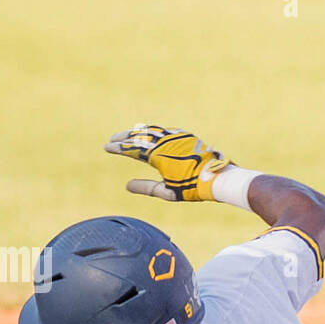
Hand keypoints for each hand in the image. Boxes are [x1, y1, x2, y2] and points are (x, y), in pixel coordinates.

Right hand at [104, 123, 228, 201]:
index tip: (106, 147)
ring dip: (138, 132)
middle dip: (124, 137)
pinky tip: (149, 133)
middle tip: (112, 139)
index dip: (118, 148)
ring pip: (152, 131)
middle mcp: (166, 143)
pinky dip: (153, 131)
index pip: (133, 149)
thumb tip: (127, 186)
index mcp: (159, 156)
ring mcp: (176, 137)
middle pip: (140, 136)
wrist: (217, 177)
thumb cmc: (192, 188)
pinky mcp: (185, 136)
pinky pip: (164, 130)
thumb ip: (146, 188)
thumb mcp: (167, 192)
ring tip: (128, 135)